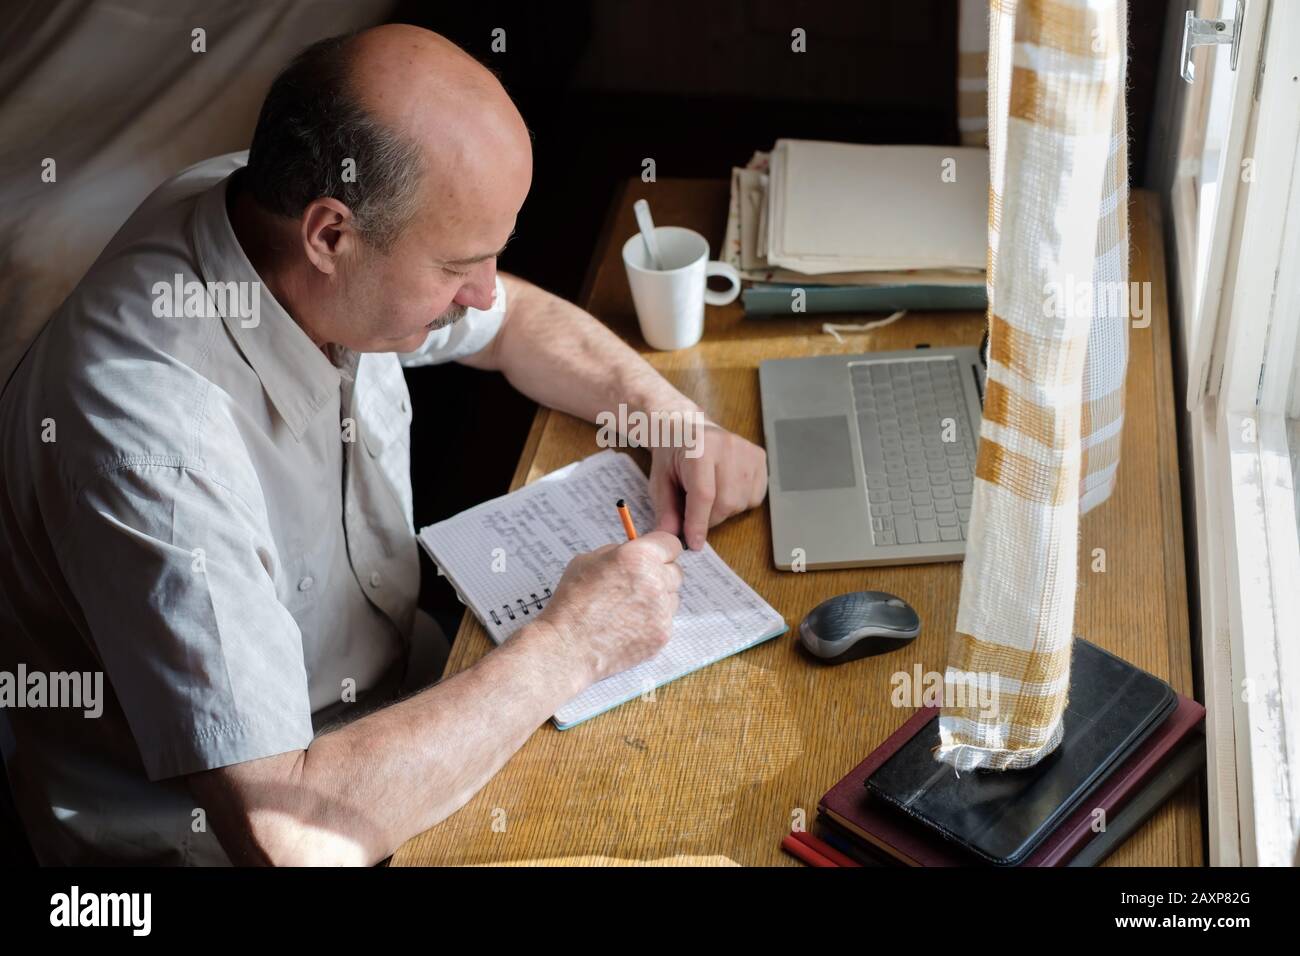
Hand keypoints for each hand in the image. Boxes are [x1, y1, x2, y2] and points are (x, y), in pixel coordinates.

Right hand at [536, 531, 683, 684]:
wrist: (567, 647)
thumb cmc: (572, 604)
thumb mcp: (588, 561)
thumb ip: (619, 552)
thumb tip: (636, 551)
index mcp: (638, 556)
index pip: (671, 544)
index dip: (660, 549)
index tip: (653, 556)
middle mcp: (655, 581)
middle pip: (675, 571)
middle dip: (659, 574)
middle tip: (636, 584)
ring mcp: (662, 610)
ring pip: (672, 597)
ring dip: (658, 599)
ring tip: (628, 608)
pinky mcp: (663, 634)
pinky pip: (667, 620)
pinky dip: (653, 622)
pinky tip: (629, 625)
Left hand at [648, 422, 766, 549]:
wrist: (688, 426)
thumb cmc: (673, 454)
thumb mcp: (659, 480)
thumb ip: (665, 509)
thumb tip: (671, 537)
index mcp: (699, 447)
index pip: (703, 494)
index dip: (698, 524)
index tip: (694, 543)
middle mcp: (727, 446)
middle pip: (725, 503)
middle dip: (709, 519)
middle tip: (694, 512)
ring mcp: (746, 451)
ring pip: (740, 503)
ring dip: (723, 511)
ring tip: (708, 495)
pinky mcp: (759, 457)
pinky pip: (754, 497)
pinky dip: (739, 502)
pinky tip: (724, 488)